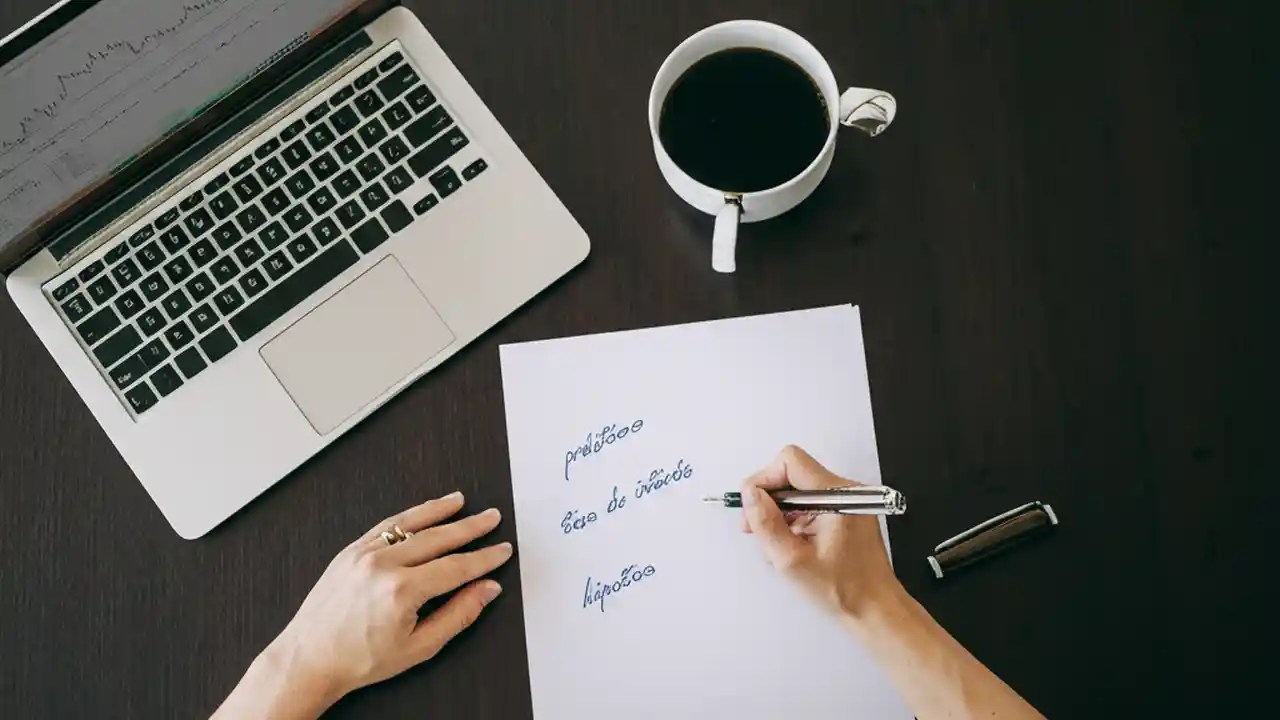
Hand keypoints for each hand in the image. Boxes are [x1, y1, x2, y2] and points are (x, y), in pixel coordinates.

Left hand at [267, 492, 512, 701]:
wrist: (310, 658)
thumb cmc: (359, 659)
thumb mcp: (419, 647)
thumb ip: (458, 614)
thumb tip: (486, 590)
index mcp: (402, 591)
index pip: (456, 566)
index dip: (484, 558)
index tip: (502, 550)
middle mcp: (382, 565)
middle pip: (438, 538)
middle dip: (470, 527)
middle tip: (491, 518)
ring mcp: (363, 554)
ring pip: (411, 524)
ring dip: (440, 511)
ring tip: (461, 502)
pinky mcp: (350, 551)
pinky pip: (385, 526)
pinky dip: (409, 516)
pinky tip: (424, 511)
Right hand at [740, 445, 899, 620]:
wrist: (875, 610)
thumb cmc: (844, 591)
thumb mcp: (793, 561)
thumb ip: (767, 524)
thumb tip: (749, 495)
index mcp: (838, 496)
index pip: (790, 462)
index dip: (764, 479)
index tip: (751, 505)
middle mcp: (846, 492)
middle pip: (793, 475)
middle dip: (769, 501)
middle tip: (753, 528)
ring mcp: (848, 503)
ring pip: (799, 493)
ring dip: (780, 515)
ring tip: (775, 547)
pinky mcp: (846, 514)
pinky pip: (810, 506)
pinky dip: (794, 522)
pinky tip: (791, 548)